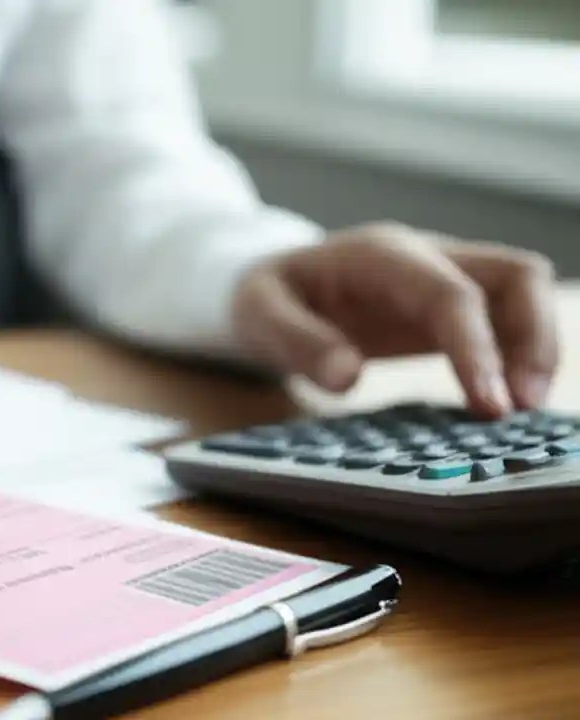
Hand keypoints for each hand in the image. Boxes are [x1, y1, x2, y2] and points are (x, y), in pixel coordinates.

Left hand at [233, 222, 557, 415]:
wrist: (263, 281)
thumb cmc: (261, 295)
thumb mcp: (257, 315)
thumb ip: (298, 342)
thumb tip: (347, 378)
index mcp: (380, 255)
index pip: (449, 293)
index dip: (477, 347)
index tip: (490, 404)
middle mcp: (424, 256)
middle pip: (516, 275)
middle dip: (533, 340)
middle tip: (522, 408)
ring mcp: (442, 276)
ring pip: (522, 291)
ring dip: (536, 347)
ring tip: (522, 409)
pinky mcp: (449, 305)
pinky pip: (505, 317)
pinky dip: (518, 354)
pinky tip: (506, 400)